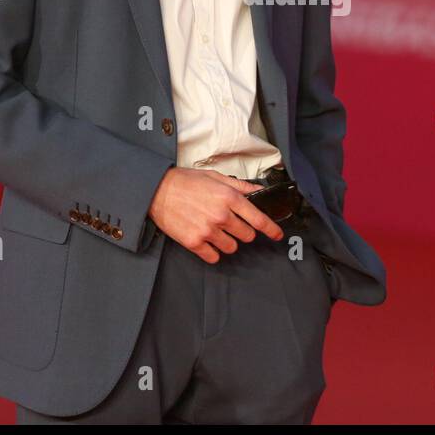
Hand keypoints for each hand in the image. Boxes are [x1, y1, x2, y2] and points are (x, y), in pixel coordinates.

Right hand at [147, 167, 284, 262]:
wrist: (156, 190)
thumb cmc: (185, 181)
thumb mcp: (215, 177)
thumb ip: (240, 186)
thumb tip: (260, 191)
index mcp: (229, 197)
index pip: (258, 219)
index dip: (271, 229)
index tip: (277, 235)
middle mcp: (221, 215)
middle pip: (247, 236)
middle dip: (244, 232)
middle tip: (232, 225)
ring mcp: (207, 231)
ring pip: (231, 247)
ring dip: (228, 242)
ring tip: (216, 231)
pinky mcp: (194, 242)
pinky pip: (213, 257)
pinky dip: (212, 251)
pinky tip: (207, 241)